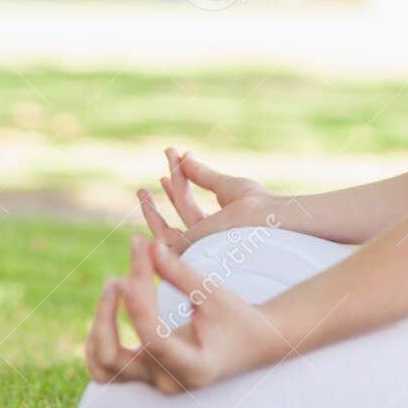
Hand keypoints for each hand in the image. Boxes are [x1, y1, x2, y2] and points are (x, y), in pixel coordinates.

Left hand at [84, 235, 282, 392]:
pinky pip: (106, 363)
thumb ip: (180, 273)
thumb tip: (148, 246)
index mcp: (193, 367)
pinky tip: (113, 302)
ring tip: (114, 284)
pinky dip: (100, 336)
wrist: (253, 342)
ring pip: (102, 366)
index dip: (137, 304)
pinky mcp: (145, 373)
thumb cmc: (238, 317)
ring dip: (99, 326)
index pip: (153, 340)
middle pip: (113, 359)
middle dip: (107, 316)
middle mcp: (167, 382)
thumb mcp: (214, 294)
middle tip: (116, 278)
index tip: (128, 273)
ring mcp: (153, 381)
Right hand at [136, 146, 277, 251]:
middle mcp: (206, 239)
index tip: (173, 157)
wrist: (267, 219)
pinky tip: (144, 201)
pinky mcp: (190, 250)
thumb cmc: (257, 204)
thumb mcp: (226, 185)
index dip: (178, 182)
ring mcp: (198, 247)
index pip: (189, 207)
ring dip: (151, 209)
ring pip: (166, 228)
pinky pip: (165, 232)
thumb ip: (203, 175)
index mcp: (217, 226)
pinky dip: (152, 216)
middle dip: (163, 196)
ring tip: (140, 190)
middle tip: (152, 177)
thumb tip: (185, 157)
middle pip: (177, 217)